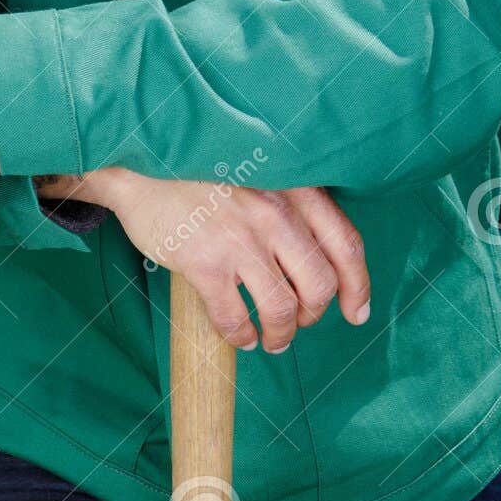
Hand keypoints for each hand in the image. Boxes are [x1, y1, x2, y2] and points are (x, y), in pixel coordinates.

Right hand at [93, 169, 370, 353]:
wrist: (143, 161)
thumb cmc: (206, 169)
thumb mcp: (263, 171)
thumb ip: (293, 205)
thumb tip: (321, 259)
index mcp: (296, 187)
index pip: (345, 244)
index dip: (357, 287)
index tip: (356, 313)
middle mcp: (275, 211)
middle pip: (319, 285)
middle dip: (313, 315)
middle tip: (299, 322)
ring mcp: (241, 238)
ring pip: (282, 309)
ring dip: (281, 335)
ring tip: (271, 339)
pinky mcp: (204, 261)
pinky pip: (235, 318)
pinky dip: (243, 336)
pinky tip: (242, 336)